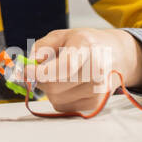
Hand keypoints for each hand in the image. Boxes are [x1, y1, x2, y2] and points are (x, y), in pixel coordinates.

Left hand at [26, 28, 141, 112]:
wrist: (115, 56)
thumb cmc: (84, 44)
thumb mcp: (63, 35)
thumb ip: (42, 46)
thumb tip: (31, 63)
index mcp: (86, 47)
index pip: (65, 66)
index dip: (41, 72)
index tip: (26, 70)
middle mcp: (96, 70)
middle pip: (55, 86)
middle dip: (40, 80)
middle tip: (40, 70)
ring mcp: (98, 90)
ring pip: (56, 99)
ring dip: (49, 89)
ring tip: (61, 75)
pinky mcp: (95, 104)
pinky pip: (63, 106)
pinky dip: (58, 97)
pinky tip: (68, 85)